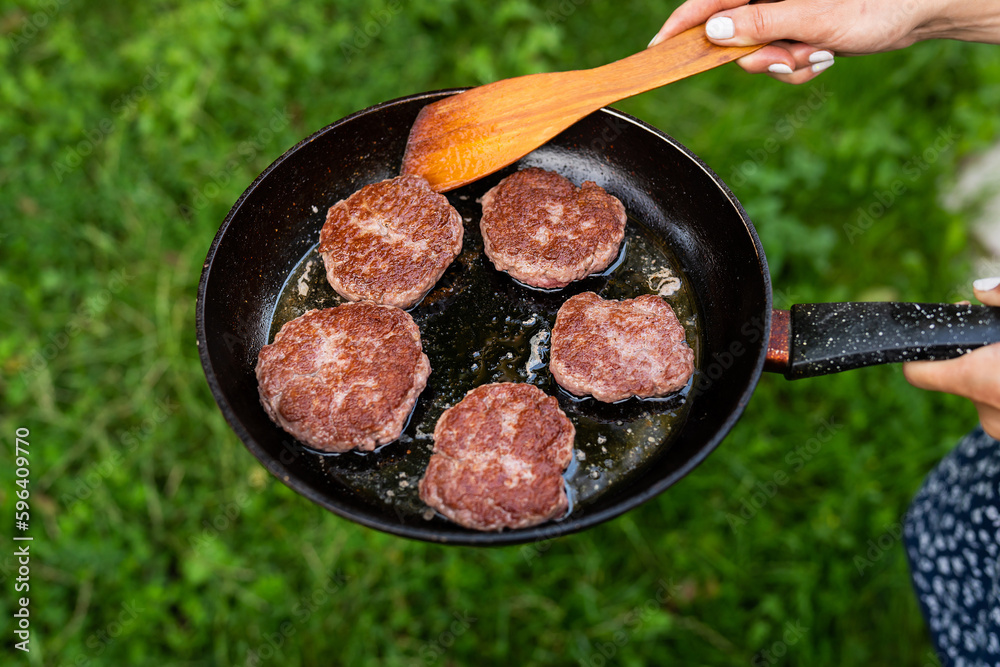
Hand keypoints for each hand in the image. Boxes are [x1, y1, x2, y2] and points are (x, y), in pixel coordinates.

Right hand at [649, 0, 999, 83]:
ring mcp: (785, 12)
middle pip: (733, 33)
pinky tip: (824, 56)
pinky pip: (781, 59)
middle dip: (756, 55)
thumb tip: (715, 30)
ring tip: (818, 54)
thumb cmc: (875, 4)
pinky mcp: (799, 29)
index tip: (660, 50)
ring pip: (758, 52)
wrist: (923, 9)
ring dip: (784, 64)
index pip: (708, 1)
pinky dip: (798, 67)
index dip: (682, 25)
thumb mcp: (813, 18)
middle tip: (786, 58)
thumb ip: (760, 23)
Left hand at [903, 278, 999, 439]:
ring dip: (995, 370)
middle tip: (995, 334)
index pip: (916, 372)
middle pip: (959, 375)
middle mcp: (987, 412)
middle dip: (977, 353)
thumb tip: (980, 290)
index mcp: (981, 379)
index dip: (921, 350)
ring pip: (985, 389)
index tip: (945, 327)